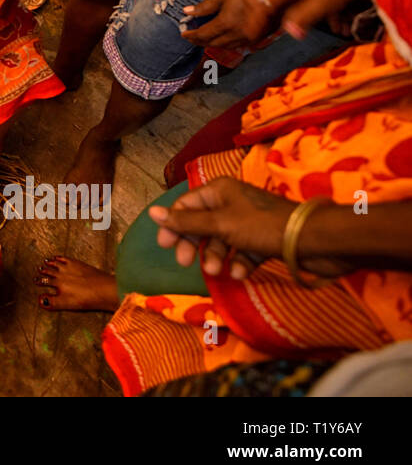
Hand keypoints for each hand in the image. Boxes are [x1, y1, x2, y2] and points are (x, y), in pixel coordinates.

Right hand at [149, 177, 349, 279]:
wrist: (312, 241)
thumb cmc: (262, 226)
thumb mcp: (220, 224)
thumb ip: (186, 221)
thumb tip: (151, 212)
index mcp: (219, 190)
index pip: (186, 205)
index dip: (174, 224)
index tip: (166, 246)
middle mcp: (232, 203)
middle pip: (202, 223)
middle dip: (194, 243)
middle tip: (185, 261)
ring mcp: (248, 222)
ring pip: (222, 240)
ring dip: (216, 256)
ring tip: (218, 271)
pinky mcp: (263, 240)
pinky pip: (242, 251)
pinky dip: (239, 262)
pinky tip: (240, 273)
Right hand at [181, 0, 375, 49]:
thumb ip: (305, 16)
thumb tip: (289, 36)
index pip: (254, 9)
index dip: (247, 28)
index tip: (240, 44)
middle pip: (234, 0)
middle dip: (211, 21)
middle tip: (187, 35)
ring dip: (212, 7)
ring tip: (188, 16)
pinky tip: (219, 2)